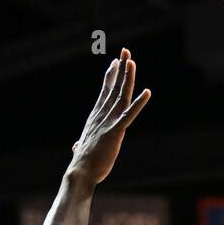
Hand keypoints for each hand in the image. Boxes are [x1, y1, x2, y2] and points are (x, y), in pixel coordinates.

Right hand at [68, 48, 150, 185]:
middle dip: (120, 68)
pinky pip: (129, 114)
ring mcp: (109, 122)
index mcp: (95, 118)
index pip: (104, 92)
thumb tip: (76, 147)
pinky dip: (139, 103)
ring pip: (121, 95)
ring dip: (127, 78)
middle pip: (113, 87)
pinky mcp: (116, 132)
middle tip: (125, 51)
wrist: (80, 173)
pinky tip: (147, 92)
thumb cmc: (82, 165)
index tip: (115, 62)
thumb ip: (80, 145)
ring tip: (132, 61)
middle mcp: (101, 115)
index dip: (111, 76)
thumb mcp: (82, 150)